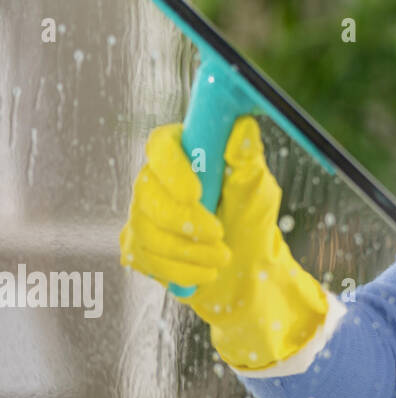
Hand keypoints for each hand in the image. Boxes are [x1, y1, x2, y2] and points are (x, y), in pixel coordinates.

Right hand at [121, 117, 327, 370]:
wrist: (246, 269)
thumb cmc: (250, 219)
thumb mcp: (256, 188)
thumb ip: (247, 158)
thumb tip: (243, 126)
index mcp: (183, 153)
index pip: (160, 145)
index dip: (171, 167)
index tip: (195, 193)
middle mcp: (154, 179)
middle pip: (147, 193)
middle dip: (185, 220)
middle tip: (219, 234)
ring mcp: (140, 214)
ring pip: (146, 230)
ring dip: (189, 249)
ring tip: (222, 257)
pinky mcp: (137, 247)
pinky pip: (146, 259)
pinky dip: (181, 270)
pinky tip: (206, 272)